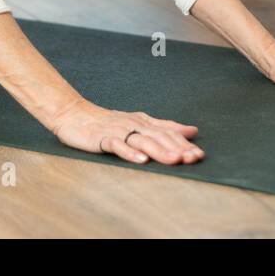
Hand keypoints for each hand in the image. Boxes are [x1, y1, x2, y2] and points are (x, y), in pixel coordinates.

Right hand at [47, 98, 204, 165]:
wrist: (74, 115)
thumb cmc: (108, 122)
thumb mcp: (139, 122)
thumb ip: (165, 127)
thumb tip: (192, 131)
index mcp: (144, 122)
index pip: (168, 133)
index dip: (184, 144)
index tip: (199, 155)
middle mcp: (134, 125)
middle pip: (159, 137)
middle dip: (178, 148)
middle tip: (194, 158)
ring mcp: (119, 131)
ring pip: (142, 141)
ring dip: (159, 151)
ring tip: (174, 160)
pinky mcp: (103, 138)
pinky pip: (118, 146)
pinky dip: (130, 152)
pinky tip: (141, 160)